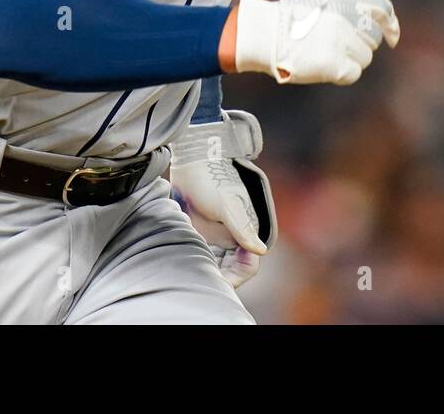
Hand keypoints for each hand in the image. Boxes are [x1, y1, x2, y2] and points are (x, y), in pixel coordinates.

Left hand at [168, 110, 276, 288]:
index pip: (248, 266)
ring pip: (215, 264)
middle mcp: (232, 236)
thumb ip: (242, 227)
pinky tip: (182, 264)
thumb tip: (261, 251)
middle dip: (220, 278)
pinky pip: (200, 254)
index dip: (237, 277)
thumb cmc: (212, 179)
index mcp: (245, 231)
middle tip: (201, 283)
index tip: (220, 283)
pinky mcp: (198, 231)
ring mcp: (214, 235)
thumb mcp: (227, 203)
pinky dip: (195, 261)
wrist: (191, 160)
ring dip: (207, 272)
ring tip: (190, 277)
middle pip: (230, 269)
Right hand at [232, 0, 399, 83]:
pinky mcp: (334, 65)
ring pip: (365, 57)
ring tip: (328, 52)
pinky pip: (354, 72)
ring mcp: (340, 43)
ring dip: (352, 58)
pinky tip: (326, 64)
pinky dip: (343, 72)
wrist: (267, 35)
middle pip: (374, 38)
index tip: (392, 35)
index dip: (390, 24)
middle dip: (362, 42)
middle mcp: (345, 19)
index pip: (383, 9)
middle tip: (338, 42)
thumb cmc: (298, 13)